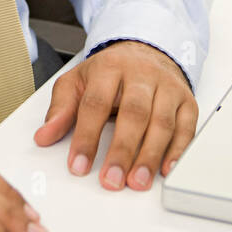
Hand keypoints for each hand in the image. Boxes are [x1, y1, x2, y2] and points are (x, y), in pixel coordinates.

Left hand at [34, 40, 196, 191]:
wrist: (146, 50)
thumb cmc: (110, 72)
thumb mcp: (78, 81)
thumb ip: (61, 108)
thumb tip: (43, 136)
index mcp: (109, 67)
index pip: (96, 103)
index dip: (86, 136)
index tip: (78, 165)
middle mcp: (141, 74)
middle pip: (134, 113)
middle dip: (122, 150)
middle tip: (112, 180)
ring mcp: (167, 86)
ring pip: (162, 122)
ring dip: (150, 156)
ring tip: (137, 182)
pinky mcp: (186, 100)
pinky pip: (187, 126)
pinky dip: (178, 150)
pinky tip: (166, 170)